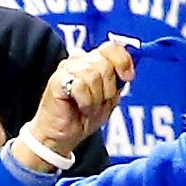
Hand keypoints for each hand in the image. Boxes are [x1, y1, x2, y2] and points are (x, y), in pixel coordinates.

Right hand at [21, 41, 133, 166]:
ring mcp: (66, 69)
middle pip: (105, 63)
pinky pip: (81, 85)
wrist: (61, 137)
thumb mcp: (109, 99)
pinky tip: (80, 107)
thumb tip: (128, 70)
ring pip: (93, 75)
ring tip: (88, 107)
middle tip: (100, 102)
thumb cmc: (81, 118)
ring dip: (96, 98)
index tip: (127, 77)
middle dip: (108, 88)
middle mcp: (78, 61)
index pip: (111, 48)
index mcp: (92, 62)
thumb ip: (118, 82)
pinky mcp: (56, 80)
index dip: (123, 61)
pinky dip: (85, 101)